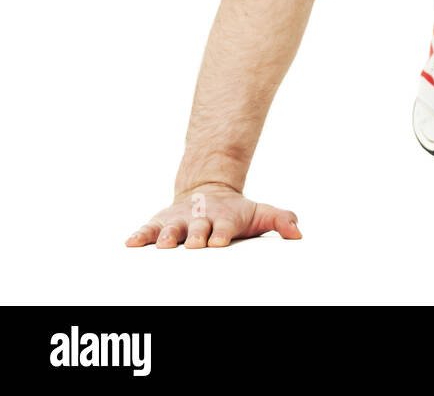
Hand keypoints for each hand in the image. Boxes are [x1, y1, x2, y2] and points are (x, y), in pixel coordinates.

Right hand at [125, 182, 301, 247]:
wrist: (209, 193)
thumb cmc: (235, 211)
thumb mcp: (260, 213)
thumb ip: (280, 220)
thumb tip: (298, 233)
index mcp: (223, 218)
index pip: (223, 227)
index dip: (221, 234)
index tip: (218, 241)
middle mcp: (200, 219)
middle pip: (196, 229)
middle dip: (195, 236)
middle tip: (193, 243)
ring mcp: (179, 221)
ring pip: (170, 230)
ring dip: (166, 237)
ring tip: (162, 245)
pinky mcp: (161, 223)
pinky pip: (148, 229)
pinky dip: (139, 235)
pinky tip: (130, 243)